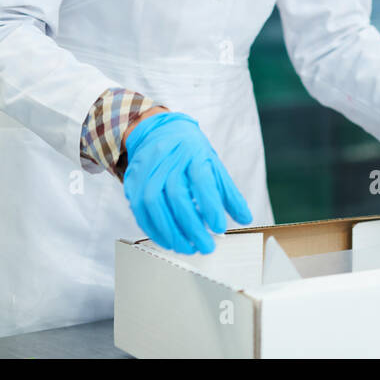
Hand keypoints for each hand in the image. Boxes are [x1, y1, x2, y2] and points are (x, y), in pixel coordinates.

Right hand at [123, 111, 252, 253]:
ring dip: (171, 232)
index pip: (201, 181)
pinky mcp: (133, 181)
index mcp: (193, 153)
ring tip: (187, 248)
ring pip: (154, 204)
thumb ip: (229, 193)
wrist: (158, 131)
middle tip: (205, 247)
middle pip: (177, 196)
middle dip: (192, 227)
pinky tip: (168, 240)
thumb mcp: (214, 165)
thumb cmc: (190, 152)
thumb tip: (246, 218)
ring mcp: (147, 169)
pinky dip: (153, 229)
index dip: (210, 206)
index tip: (220, 228)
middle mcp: (168, 159)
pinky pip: (139, 209)